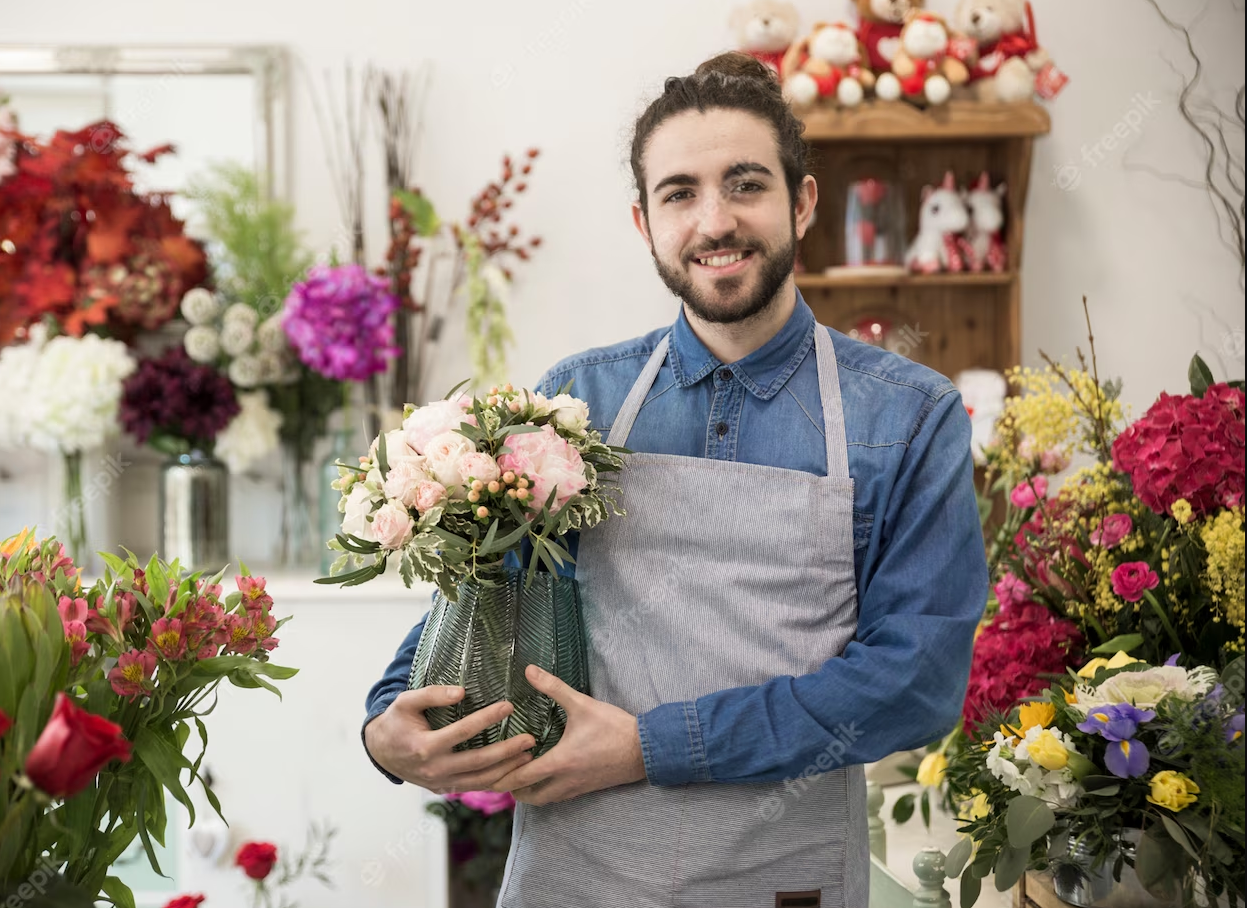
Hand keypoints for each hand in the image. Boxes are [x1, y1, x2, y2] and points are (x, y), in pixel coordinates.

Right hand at [364, 686, 535, 793]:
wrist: (381, 751)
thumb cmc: (396, 722)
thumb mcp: (406, 702)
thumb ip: (432, 694)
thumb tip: (462, 692)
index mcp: (425, 746)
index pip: (463, 731)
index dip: (487, 718)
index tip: (509, 706)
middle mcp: (435, 769)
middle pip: (478, 761)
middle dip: (507, 751)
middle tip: (530, 740)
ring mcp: (440, 782)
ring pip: (480, 780)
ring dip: (507, 770)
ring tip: (529, 757)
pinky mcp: (445, 789)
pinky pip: (474, 787)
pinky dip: (495, 782)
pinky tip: (513, 772)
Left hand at [489, 665, 645, 804]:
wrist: (646, 749)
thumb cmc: (614, 727)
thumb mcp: (582, 704)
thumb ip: (553, 687)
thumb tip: (529, 670)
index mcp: (560, 762)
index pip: (522, 777)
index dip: (502, 775)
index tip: (488, 769)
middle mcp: (565, 781)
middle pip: (529, 797)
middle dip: (512, 788)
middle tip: (501, 772)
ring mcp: (577, 788)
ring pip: (545, 800)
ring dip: (529, 791)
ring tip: (519, 774)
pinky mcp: (587, 788)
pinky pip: (559, 796)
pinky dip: (546, 791)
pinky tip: (544, 776)